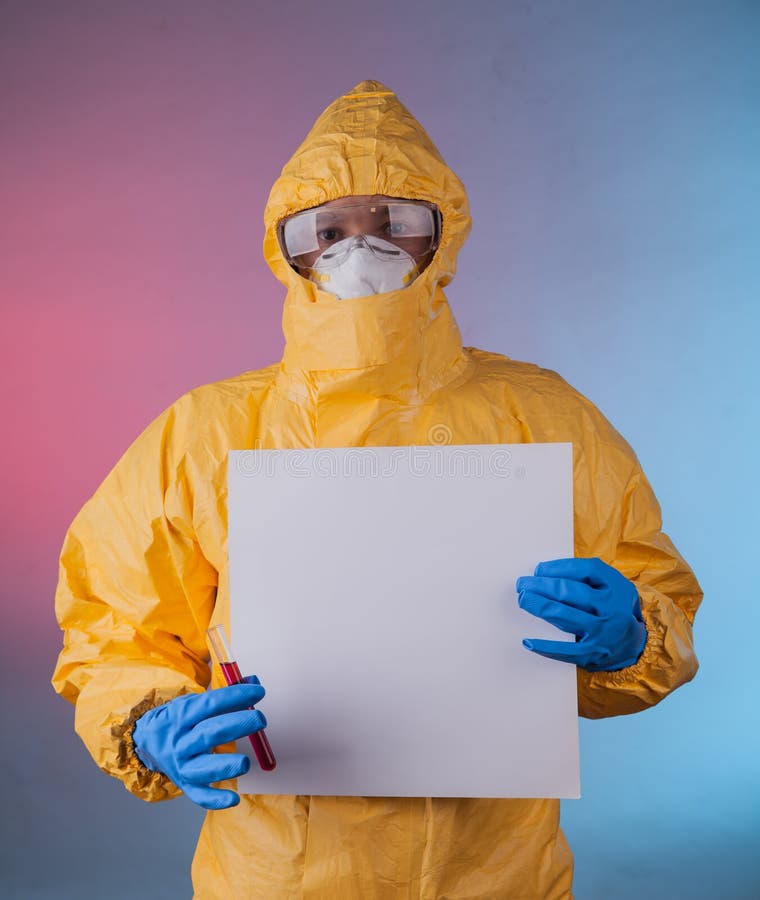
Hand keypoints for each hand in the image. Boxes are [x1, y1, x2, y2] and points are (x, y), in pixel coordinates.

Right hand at [132, 677, 265, 809]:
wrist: (147, 742)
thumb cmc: (179, 720)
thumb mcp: (194, 701)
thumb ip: (225, 692)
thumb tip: (253, 681)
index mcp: (182, 715)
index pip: (210, 704)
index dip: (235, 696)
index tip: (258, 691)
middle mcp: (181, 741)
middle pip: (208, 734)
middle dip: (236, 726)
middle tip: (260, 720)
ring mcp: (182, 764)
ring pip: (202, 767)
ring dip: (225, 766)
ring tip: (246, 762)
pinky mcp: (185, 783)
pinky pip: (199, 795)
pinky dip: (215, 799)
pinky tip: (234, 799)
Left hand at [516, 557, 646, 671]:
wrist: (634, 645)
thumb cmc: (613, 609)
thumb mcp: (612, 587)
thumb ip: (587, 578)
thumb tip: (546, 573)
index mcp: (617, 587)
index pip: (585, 570)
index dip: (559, 567)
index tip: (539, 569)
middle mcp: (612, 609)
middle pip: (570, 592)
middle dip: (542, 586)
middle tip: (523, 583)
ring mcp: (602, 633)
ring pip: (564, 616)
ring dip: (539, 606)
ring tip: (523, 599)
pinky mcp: (593, 653)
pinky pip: (565, 650)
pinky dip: (545, 647)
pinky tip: (528, 641)